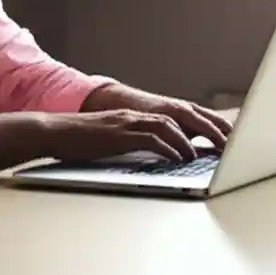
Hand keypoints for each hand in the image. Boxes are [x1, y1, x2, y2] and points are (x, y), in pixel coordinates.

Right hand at [81, 83, 233, 152]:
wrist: (53, 131)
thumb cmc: (77, 139)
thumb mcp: (109, 138)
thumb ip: (130, 141)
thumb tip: (150, 153)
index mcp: (135, 116)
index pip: (173, 116)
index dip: (197, 125)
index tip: (216, 136)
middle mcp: (135, 116)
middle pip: (178, 118)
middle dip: (202, 130)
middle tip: (222, 144)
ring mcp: (127, 123)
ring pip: (168, 126)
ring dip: (187, 141)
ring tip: (201, 154)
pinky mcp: (119, 135)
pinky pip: (149, 139)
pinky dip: (167, 148)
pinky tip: (176, 158)